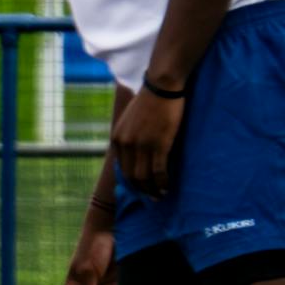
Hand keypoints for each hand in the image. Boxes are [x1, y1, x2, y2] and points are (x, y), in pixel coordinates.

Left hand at [112, 83, 185, 197]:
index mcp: (117, 139)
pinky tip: (167, 187)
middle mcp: (125, 144)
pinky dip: (163, 182)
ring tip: (160, 195)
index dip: (132, 182)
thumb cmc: (149, 101)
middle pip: (132, 176)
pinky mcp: (159, 145)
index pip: (122, 168)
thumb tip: (133, 153)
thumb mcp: (129, 120)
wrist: (161, 86)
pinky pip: (159, 171)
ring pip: (145, 177)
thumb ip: (128, 137)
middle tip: (152, 197)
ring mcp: (141, 146)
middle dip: (142, 190)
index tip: (141, 188)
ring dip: (153, 190)